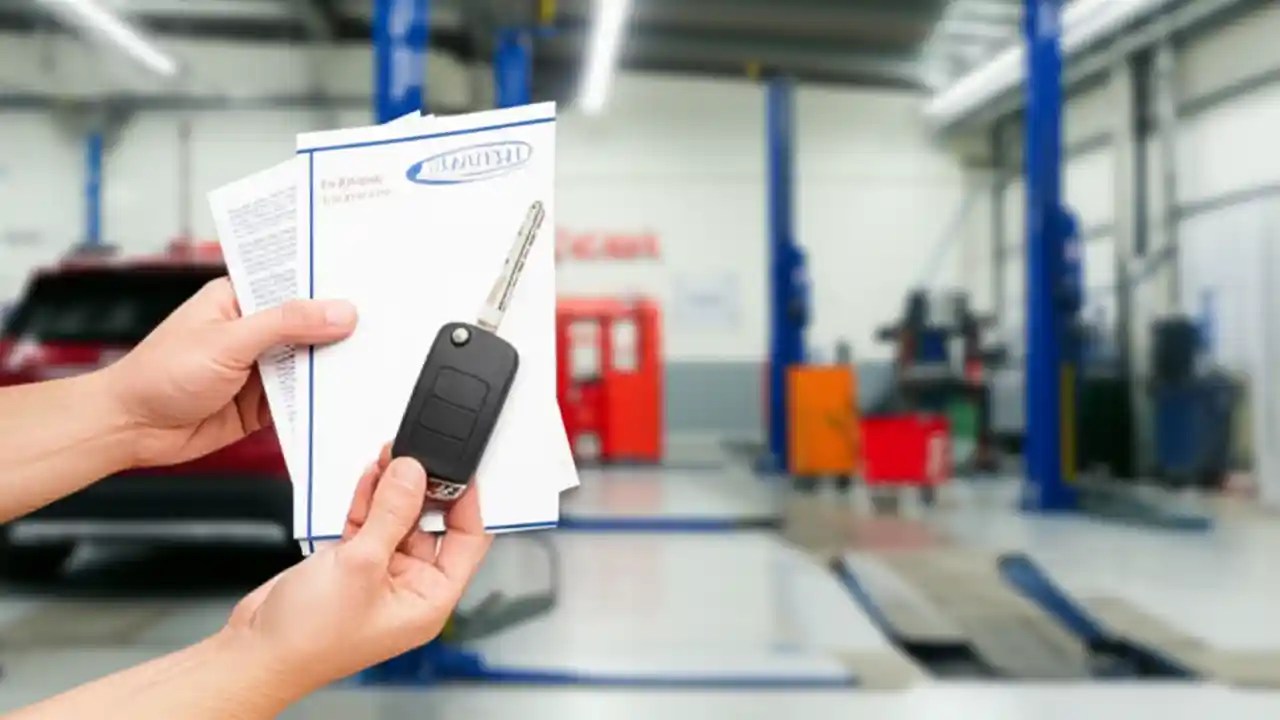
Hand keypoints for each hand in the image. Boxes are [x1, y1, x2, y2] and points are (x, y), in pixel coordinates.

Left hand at [102, 277, 356, 467]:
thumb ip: (285, 325)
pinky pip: (302, 399)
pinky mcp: (264, 403)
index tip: (367, 284)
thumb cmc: (158, 375)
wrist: (130, 429)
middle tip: (381, 326)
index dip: (328, 284)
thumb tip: (338, 312)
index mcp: (239, 298)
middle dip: (339, 328)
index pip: (293, 283)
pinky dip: (320, 401)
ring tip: (371, 362)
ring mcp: (259, 367)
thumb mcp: (227, 341)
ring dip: (332, 367)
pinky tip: (344, 397)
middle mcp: (252, 330)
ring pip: (309, 363)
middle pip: (309, 325)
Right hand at [224, 445, 490, 693]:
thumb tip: (414, 475)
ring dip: (392, 490)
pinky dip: (368, 500)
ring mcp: (378, 574)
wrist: (256, 651)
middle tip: (415, 457)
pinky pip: (369, 523)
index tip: (463, 471)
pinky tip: (371, 476)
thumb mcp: (361, 565)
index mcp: (429, 599)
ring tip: (391, 456)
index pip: (467, 542)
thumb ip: (390, 514)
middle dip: (422, 490)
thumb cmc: (310, 638)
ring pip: (396, 520)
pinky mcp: (350, 564)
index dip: (469, 504)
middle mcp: (408, 587)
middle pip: (430, 526)